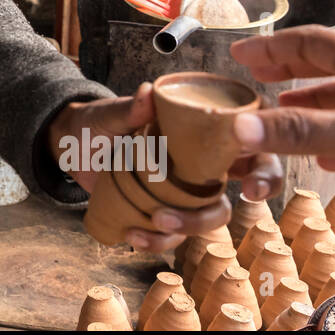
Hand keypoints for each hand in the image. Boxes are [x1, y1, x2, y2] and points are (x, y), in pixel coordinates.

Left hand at [47, 86, 283, 251]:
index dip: (265, 166)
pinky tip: (133, 235)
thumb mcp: (110, 113)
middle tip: (222, 204)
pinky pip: (172, 237)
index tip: (253, 184)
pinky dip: (157, 242)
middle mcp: (200, 164)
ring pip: (209, 218)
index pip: (251, 145)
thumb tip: (146, 93)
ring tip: (154, 222)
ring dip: (188, 227)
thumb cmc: (99, 122)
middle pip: (242, 187)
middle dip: (233, 205)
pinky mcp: (161, 212)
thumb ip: (130, 108)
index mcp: (201, 133)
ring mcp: (182, 192)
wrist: (69, 147)